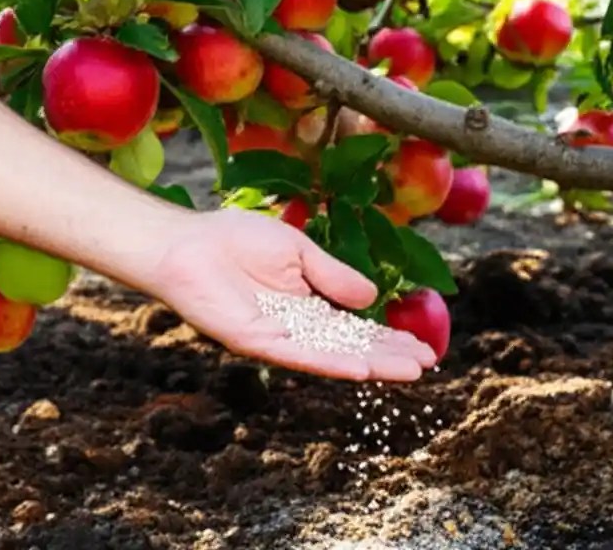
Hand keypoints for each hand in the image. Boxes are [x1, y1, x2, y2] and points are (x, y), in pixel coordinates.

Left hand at [141, 207, 437, 380]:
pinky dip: (331, 364)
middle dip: (389, 356)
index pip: (357, 328)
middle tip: (427, 365)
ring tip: (407, 372)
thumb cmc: (234, 240)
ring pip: (332, 357)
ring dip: (371, 365)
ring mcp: (277, 338)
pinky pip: (299, 356)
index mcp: (308, 305)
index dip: (390, 338)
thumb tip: (372, 298)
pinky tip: (360, 369)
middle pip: (352, 347)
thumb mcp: (299, 252)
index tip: (424, 348)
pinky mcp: (255, 342)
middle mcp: (296, 328)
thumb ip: (333, 276)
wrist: (185, 243)